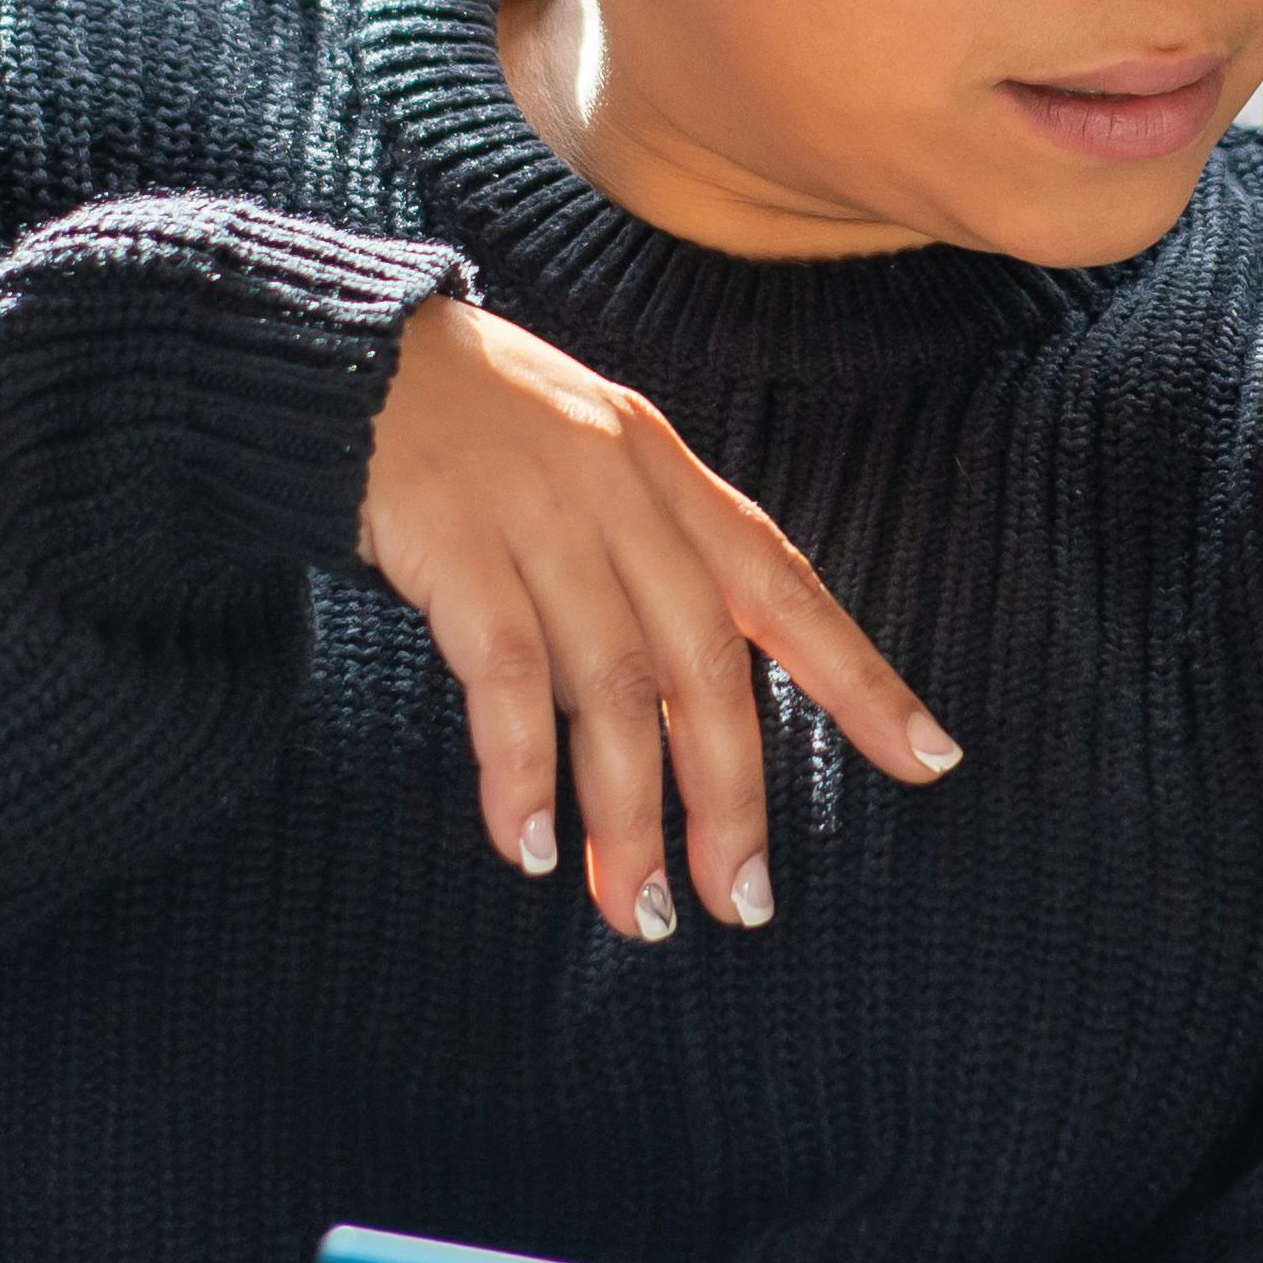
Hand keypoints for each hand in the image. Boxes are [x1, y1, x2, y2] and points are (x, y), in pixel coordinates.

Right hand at [357, 295, 955, 941]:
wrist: (336, 352)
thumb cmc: (469, 424)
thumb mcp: (589, 455)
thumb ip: (649, 551)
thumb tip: (692, 696)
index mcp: (666, 475)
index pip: (783, 587)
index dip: (860, 677)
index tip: (926, 761)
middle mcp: (621, 493)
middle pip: (704, 665)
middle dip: (730, 796)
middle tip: (743, 903)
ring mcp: (537, 515)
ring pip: (610, 688)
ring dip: (629, 813)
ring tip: (639, 909)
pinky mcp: (450, 540)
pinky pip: (503, 675)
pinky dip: (521, 770)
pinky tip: (531, 846)